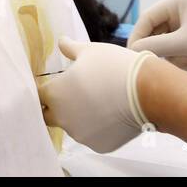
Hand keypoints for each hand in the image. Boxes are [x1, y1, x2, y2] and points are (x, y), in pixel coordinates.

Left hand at [39, 38, 154, 153]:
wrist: (146, 91)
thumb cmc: (114, 67)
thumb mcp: (90, 50)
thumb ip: (70, 48)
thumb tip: (61, 41)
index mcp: (55, 94)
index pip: (39, 94)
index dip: (46, 87)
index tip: (57, 83)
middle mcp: (62, 118)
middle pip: (49, 114)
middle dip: (56, 105)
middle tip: (74, 93)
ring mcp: (80, 134)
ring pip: (72, 125)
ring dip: (78, 116)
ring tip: (99, 100)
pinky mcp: (98, 145)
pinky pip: (91, 136)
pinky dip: (96, 127)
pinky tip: (110, 113)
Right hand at [128, 0, 186, 73]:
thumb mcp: (186, 43)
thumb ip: (156, 46)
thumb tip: (132, 52)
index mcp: (178, 0)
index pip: (146, 19)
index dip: (138, 39)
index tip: (135, 60)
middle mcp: (182, 9)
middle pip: (156, 34)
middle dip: (166, 52)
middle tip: (177, 64)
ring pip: (168, 46)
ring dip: (178, 59)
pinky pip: (180, 52)